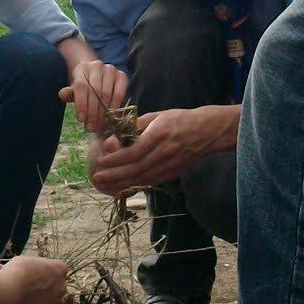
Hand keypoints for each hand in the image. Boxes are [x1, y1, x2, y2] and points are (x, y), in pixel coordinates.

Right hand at [5, 254, 66, 303]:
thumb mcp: (31, 260)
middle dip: (51, 288)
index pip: (60, 271)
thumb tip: (36, 270)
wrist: (13, 284)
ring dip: (50, 301)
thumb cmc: (20, 268)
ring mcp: (56, 300)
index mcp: (60, 268)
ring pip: (58, 302)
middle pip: (60, 287)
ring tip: (37, 299)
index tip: (40, 274)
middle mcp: (62, 285)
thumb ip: (40, 267)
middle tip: (36, 287)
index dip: (50, 273)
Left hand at [59, 60, 128, 132]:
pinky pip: (119, 93)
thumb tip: (62, 94)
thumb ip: (69, 93)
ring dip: (102, 113)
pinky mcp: (121, 75)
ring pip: (106, 93)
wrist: (98, 77)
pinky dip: (114, 107)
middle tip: (91, 127)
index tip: (81, 119)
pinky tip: (109, 117)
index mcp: (82, 68)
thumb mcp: (75, 90)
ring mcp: (110, 70)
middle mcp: (97, 66)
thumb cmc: (85, 87)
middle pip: (94, 91)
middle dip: (92, 112)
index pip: (81, 85)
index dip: (81, 103)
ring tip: (99, 126)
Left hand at [88, 106, 234, 195]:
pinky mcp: (173, 173)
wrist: (207, 132)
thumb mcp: (156, 116)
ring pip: (142, 178)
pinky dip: (134, 185)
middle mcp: (165, 152)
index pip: (135, 151)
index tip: (101, 161)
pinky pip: (150, 181)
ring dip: (121, 183)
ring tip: (104, 185)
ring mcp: (170, 165)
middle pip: (136, 168)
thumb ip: (133, 128)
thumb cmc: (178, 120)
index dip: (116, 159)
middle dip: (114, 175)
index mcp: (160, 134)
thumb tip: (111, 141)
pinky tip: (121, 187)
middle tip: (96, 178)